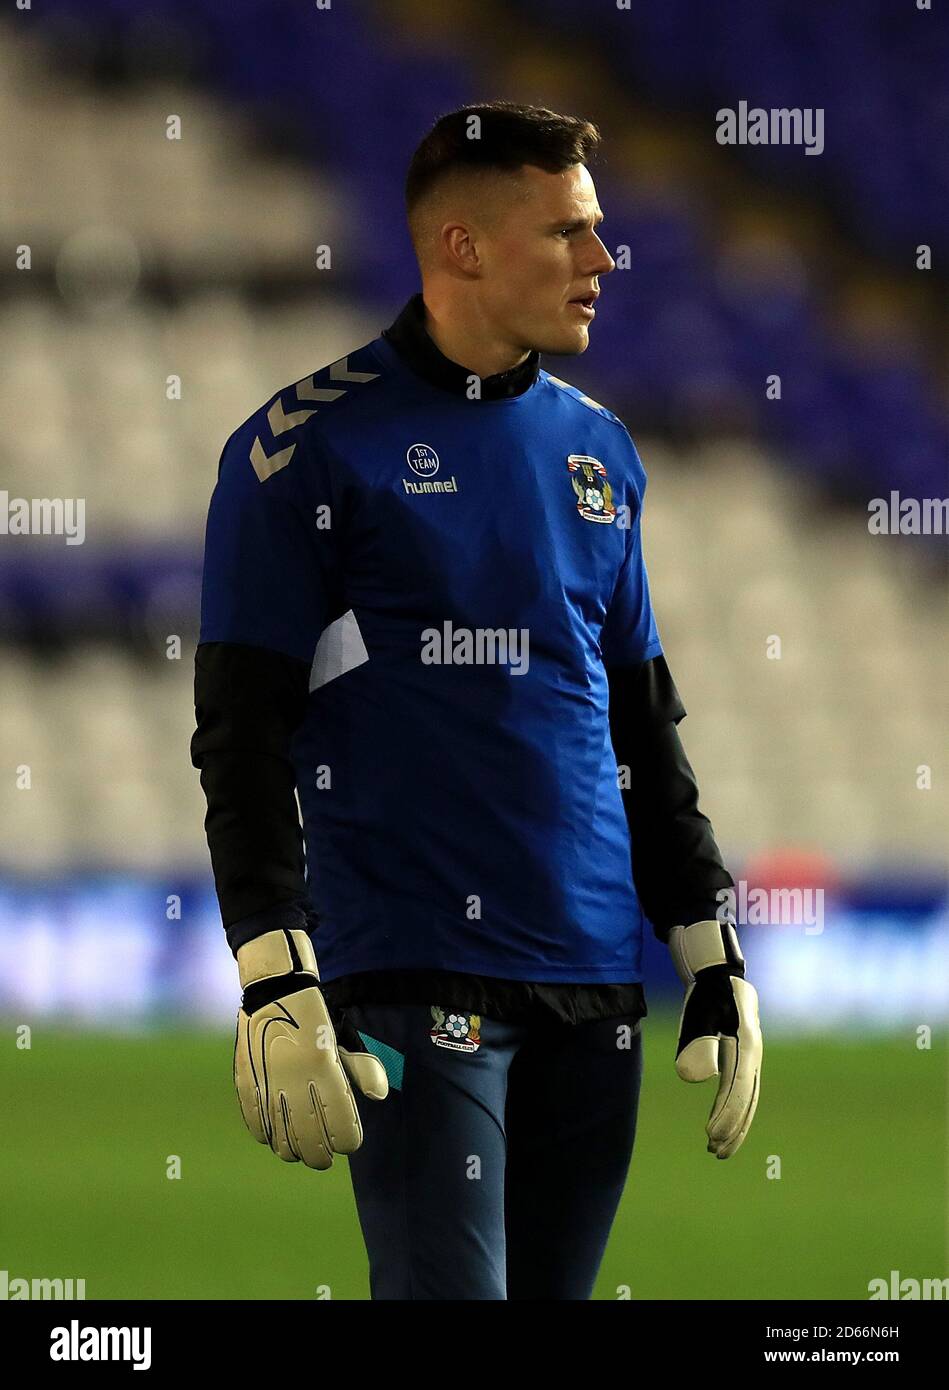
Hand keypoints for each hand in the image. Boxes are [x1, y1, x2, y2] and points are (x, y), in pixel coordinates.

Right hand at [234, 927, 388, 1168]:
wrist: (274, 989)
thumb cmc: (315, 1017)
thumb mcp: (342, 1039)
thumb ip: (362, 1069)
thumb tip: (379, 1096)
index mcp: (323, 1069)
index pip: (340, 1126)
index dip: (347, 1141)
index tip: (349, 1144)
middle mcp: (294, 1081)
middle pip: (310, 1141)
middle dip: (321, 1156)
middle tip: (325, 1159)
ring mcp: (267, 1083)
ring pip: (280, 1138)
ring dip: (292, 1151)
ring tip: (300, 1153)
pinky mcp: (246, 1082)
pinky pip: (255, 1122)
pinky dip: (265, 1135)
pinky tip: (273, 1138)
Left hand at [667, 919, 761, 1159]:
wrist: (720, 971)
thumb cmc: (707, 990)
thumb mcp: (700, 1011)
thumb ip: (698, 1040)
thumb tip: (694, 1077)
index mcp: (745, 1042)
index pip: (738, 1088)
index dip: (726, 1115)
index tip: (710, 1135)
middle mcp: (753, 1053)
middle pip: (747, 1098)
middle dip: (733, 1128)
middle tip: (715, 1152)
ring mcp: (752, 1055)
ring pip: (748, 1097)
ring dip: (735, 1124)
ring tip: (718, 1148)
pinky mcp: (744, 1056)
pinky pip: (744, 1089)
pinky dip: (735, 1109)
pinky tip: (723, 1124)